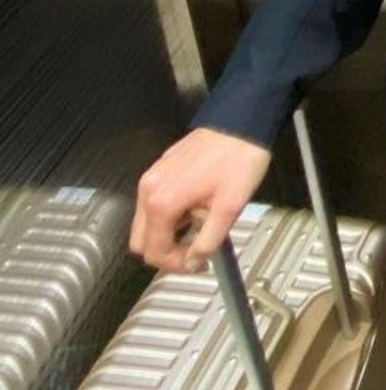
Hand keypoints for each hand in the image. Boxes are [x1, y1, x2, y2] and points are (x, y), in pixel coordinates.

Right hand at [129, 127, 272, 273]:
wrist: (239, 124)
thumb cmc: (237, 160)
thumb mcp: (228, 209)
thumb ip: (208, 241)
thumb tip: (195, 260)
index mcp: (162, 202)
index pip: (154, 251)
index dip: (176, 265)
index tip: (199, 263)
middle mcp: (149, 190)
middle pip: (141, 241)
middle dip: (166, 253)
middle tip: (195, 253)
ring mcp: (151, 177)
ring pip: (145, 223)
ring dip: (166, 235)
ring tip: (198, 230)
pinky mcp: (159, 170)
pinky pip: (151, 204)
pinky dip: (166, 218)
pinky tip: (193, 212)